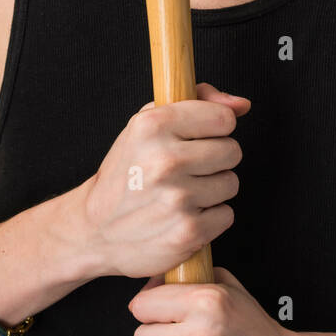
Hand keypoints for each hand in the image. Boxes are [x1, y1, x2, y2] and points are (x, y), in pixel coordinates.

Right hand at [80, 83, 250, 278]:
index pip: (223, 118)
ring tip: (181, 193)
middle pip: (232, 151)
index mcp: (152, 125)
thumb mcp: (147, 124)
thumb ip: (197, 103)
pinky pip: (226, 215)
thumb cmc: (126, 172)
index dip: (214, 128)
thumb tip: (241, 105)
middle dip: (214, 160)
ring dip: (212, 189)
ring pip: (231, 183)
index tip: (198, 138)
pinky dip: (209, 218)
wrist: (94, 229)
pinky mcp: (188, 232)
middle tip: (186, 169)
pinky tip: (182, 216)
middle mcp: (165, 160)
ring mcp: (177, 198)